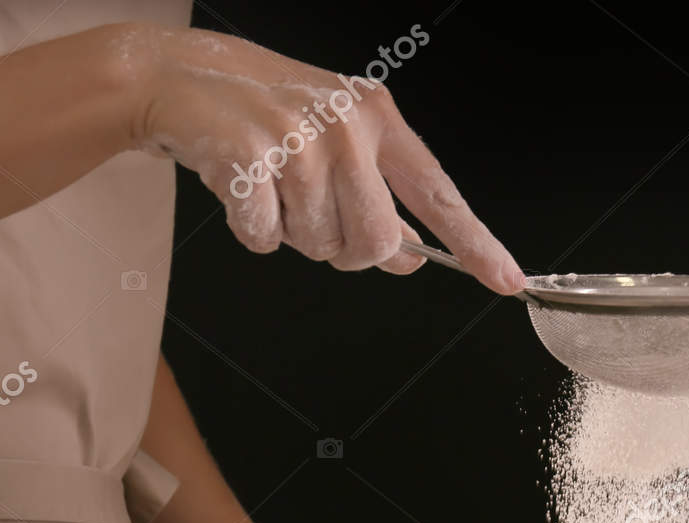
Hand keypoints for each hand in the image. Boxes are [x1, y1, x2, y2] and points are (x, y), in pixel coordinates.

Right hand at [127, 25, 523, 291]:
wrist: (180, 76)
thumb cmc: (264, 112)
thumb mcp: (336, 143)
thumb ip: (378, 196)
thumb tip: (411, 255)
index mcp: (377, 118)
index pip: (439, 192)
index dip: (475, 243)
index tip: (509, 280)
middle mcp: (346, 125)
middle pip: (374, 242)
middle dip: (344, 250)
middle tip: (312, 216)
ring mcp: (299, 138)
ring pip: (318, 245)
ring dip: (291, 235)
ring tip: (271, 187)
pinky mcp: (250, 156)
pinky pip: (266, 239)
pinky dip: (251, 230)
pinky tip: (241, 186)